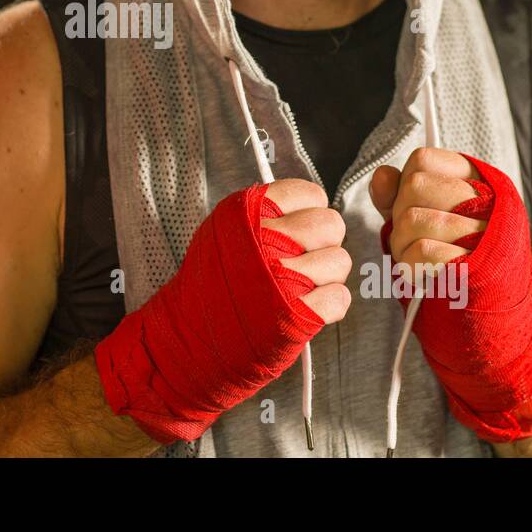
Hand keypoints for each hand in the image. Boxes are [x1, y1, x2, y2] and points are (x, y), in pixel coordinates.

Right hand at [93, 178, 346, 443]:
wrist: (191, 336)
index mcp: (248, 212)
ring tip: (302, 288)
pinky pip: (340, 297)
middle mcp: (266, 240)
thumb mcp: (223, 230)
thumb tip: (308, 208)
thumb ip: (264, 213)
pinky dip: (329, 306)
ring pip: (340, 261)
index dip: (311, 213)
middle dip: (324, 243)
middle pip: (331, 224)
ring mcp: (282, 278)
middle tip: (305, 260)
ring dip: (327, 277)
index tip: (300, 231)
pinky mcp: (297, 315)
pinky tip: (307, 308)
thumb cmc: (211, 283)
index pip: (310, 195)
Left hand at [369, 147, 489, 270]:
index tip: (414, 205)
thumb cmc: (449, 253)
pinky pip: (423, 251)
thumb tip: (382, 175)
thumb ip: (396, 194)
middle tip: (410, 237)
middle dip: (400, 216)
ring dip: (401, 245)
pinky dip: (411, 266)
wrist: (491, 304)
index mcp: (476, 179)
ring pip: (413, 219)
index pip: (422, 159)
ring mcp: (486, 232)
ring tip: (415, 257)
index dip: (405, 183)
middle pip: (414, 185)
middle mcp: (487, 200)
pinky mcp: (477, 265)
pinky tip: (422, 274)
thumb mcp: (421, 216)